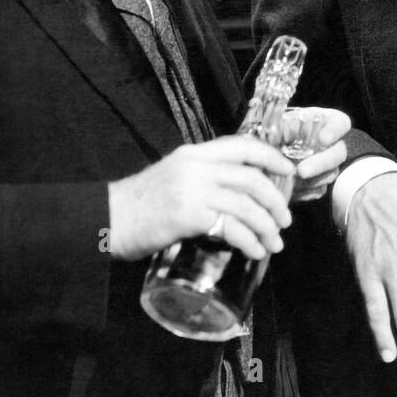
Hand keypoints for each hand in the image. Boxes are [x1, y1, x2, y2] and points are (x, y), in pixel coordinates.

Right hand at [107, 135, 294, 261]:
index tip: (288, 172)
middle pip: (252, 178)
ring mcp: (193, 190)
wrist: (108, 219)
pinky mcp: (189, 215)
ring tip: (275, 243)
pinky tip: (256, 251)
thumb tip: (240, 196)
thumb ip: (204, 178)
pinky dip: (250, 241)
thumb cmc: (141, 204)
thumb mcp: (175, 176)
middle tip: (284, 220)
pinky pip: (232, 228)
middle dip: (275, 200)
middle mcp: (196, 166)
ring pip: (246, 205)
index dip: (272, 157)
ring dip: (267, 226)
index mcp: (195, 153)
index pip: (243, 145)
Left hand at [282, 107, 350, 201]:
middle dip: (320, 163)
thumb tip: (285, 130)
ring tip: (291, 180)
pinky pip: (319, 190)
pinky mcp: (321, 181)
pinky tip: (291, 188)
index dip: (334, 131)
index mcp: (328, 122)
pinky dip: (305, 191)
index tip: (322, 139)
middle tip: (302, 171)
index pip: (340, 123)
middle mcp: (334, 143)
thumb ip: (284, 125)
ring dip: (311, 180)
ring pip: (329, 174)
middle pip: (339, 154)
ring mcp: (330, 164)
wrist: (274, 146)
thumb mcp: (281, 121)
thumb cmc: (281, 127)